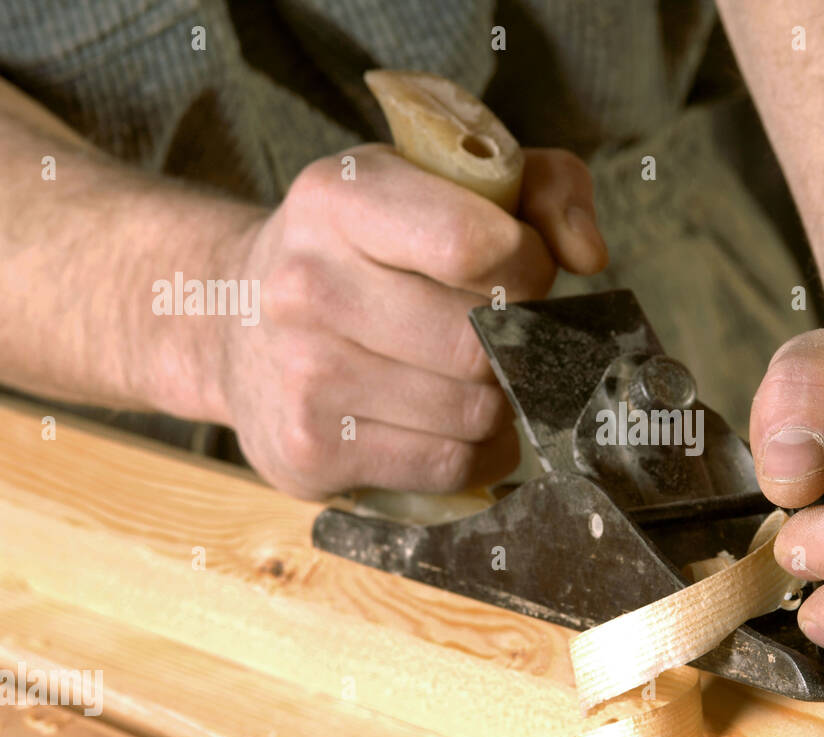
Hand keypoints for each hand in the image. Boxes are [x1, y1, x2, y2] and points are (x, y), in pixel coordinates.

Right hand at [214, 145, 607, 497]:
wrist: (234, 320)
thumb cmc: (369, 248)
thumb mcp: (445, 184)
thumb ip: (540, 188)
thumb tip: (588, 256)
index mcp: (338, 198)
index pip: (472, 243)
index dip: (528, 266)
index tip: (522, 271)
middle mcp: (306, 285)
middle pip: (479, 342)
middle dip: (514, 342)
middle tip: (498, 331)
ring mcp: (301, 375)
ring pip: (475, 412)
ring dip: (500, 401)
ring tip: (473, 375)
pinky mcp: (308, 452)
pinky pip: (449, 465)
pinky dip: (477, 450)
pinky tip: (454, 421)